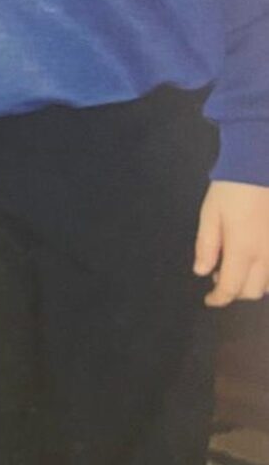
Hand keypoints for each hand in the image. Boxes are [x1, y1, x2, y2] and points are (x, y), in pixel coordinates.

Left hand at [193, 180, 268, 305]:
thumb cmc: (232, 188)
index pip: (231, 288)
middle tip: (220, 276)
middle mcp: (267, 255)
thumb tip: (202, 272)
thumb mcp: (210, 215)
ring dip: (254, 283)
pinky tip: (256, 258)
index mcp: (243, 250)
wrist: (261, 165)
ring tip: (239, 266)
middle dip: (235, 291)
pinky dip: (267, 272)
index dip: (218, 298)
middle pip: (253, 291)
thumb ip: (206, 246)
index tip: (209, 299)